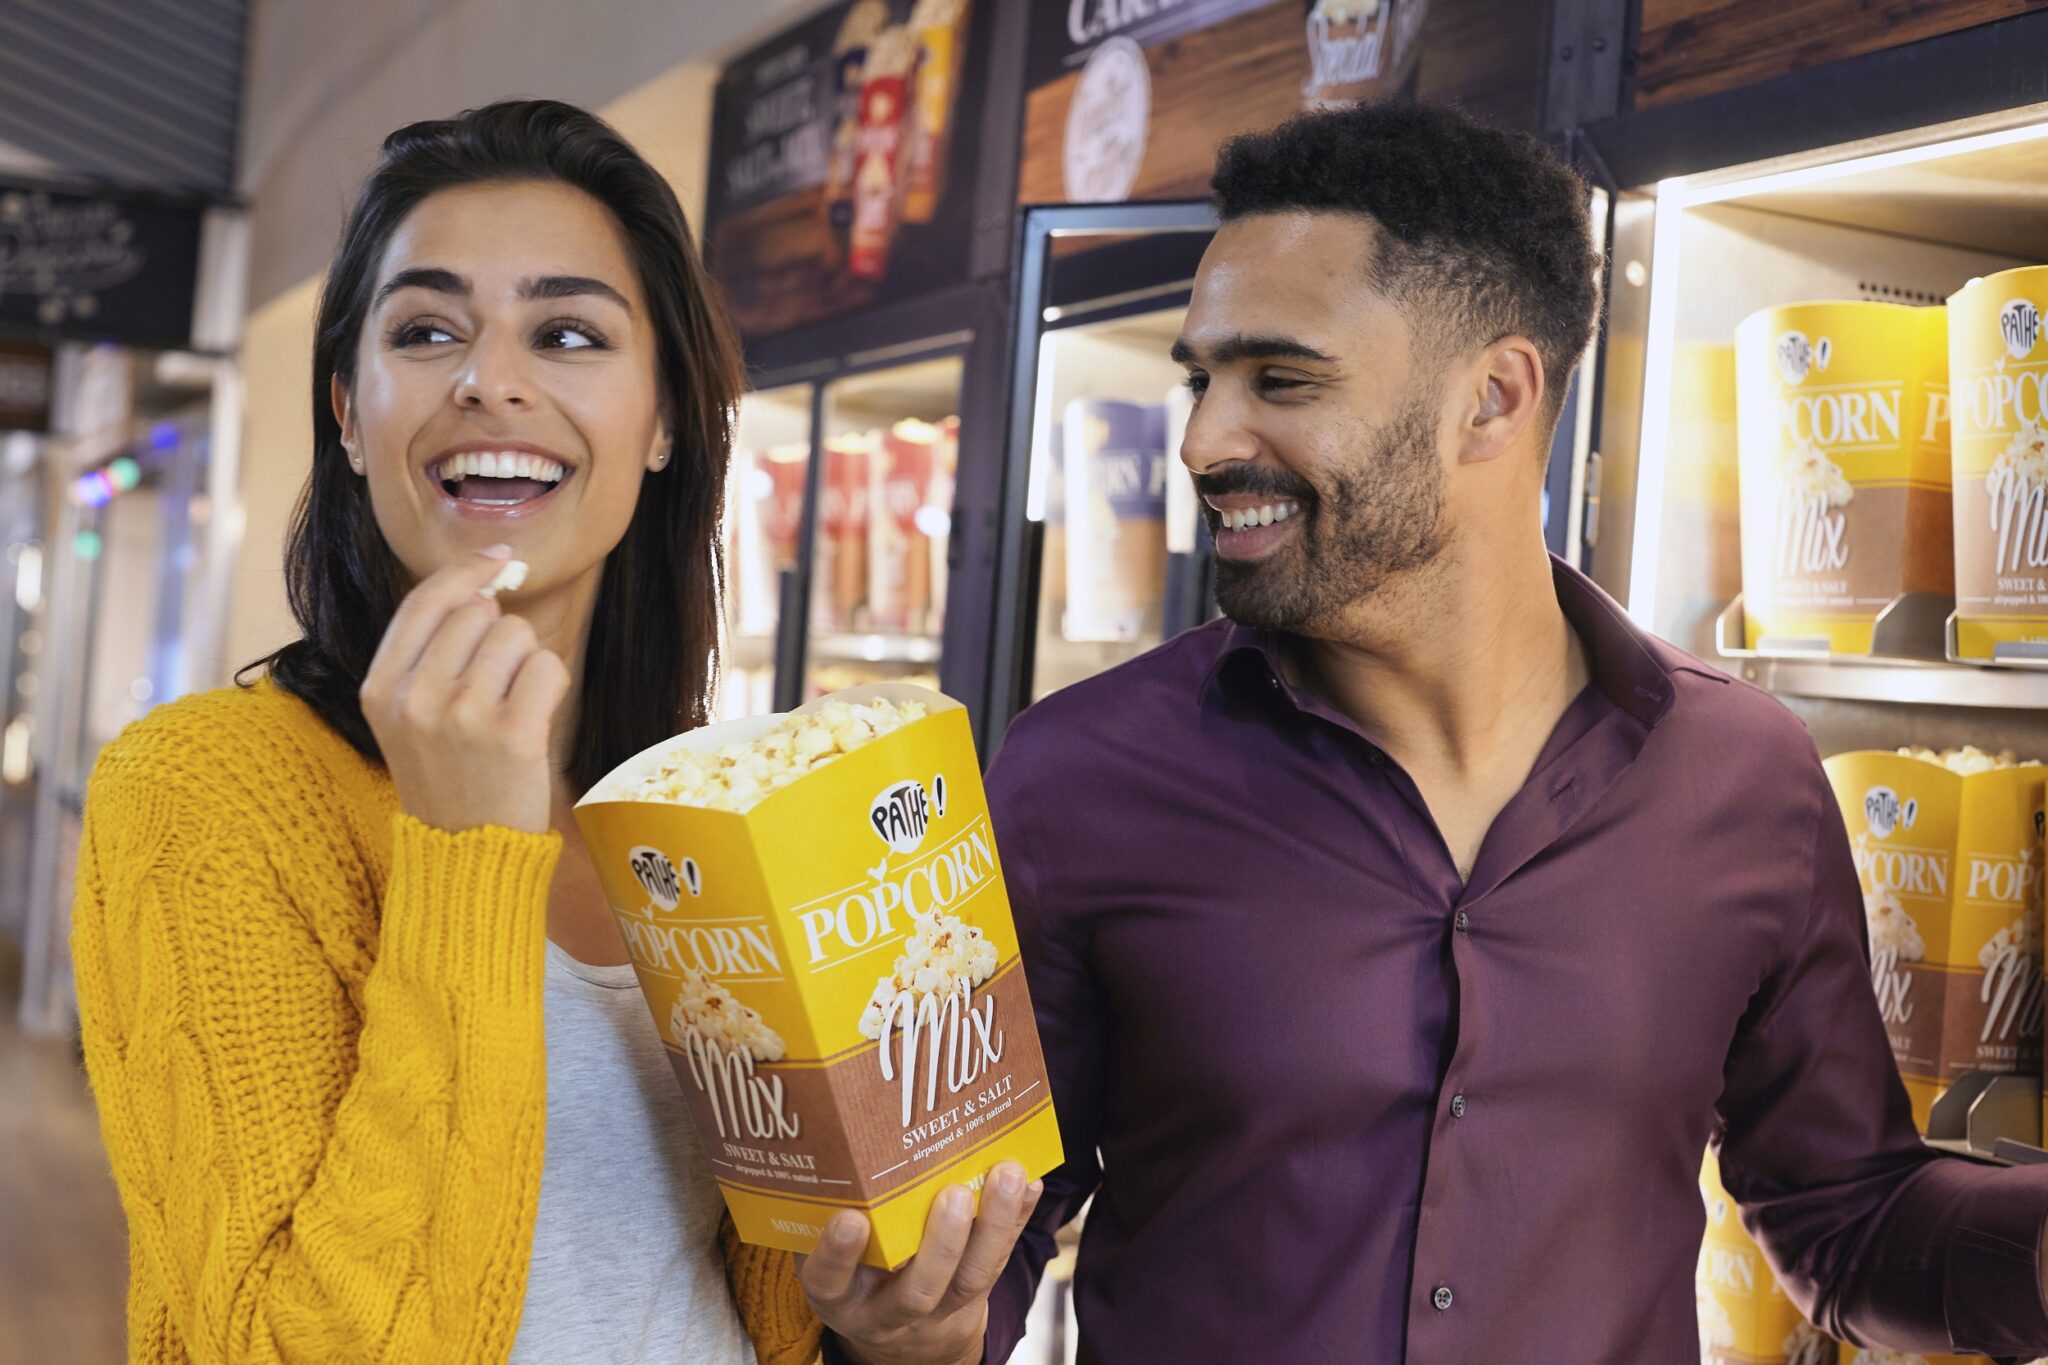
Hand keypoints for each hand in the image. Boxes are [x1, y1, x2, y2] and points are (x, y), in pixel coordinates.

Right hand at [359, 546, 569, 834]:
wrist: (464, 854)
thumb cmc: (447, 777)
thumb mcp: (407, 717)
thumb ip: (429, 653)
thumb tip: (484, 587)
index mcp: (380, 688)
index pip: (424, 602)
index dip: (467, 574)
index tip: (498, 560)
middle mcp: (415, 697)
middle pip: (479, 613)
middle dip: (500, 636)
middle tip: (497, 686)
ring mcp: (462, 715)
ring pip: (516, 635)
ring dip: (527, 663)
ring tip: (512, 708)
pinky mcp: (511, 733)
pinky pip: (547, 666)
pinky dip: (551, 685)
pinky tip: (533, 718)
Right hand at [799, 1162, 1043, 1364]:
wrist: (899, 1332)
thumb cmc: (855, 1269)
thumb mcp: (826, 1252)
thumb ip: (830, 1208)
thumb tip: (843, 1131)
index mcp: (838, 1293)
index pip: (828, 1281)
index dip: (838, 1254)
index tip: (851, 1218)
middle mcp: (885, 1310)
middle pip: (917, 1291)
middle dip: (941, 1244)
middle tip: (954, 1194)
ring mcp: (935, 1311)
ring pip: (968, 1280)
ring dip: (992, 1226)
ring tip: (1006, 1177)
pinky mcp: (973, 1298)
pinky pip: (999, 1263)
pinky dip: (1016, 1220)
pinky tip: (1028, 1184)